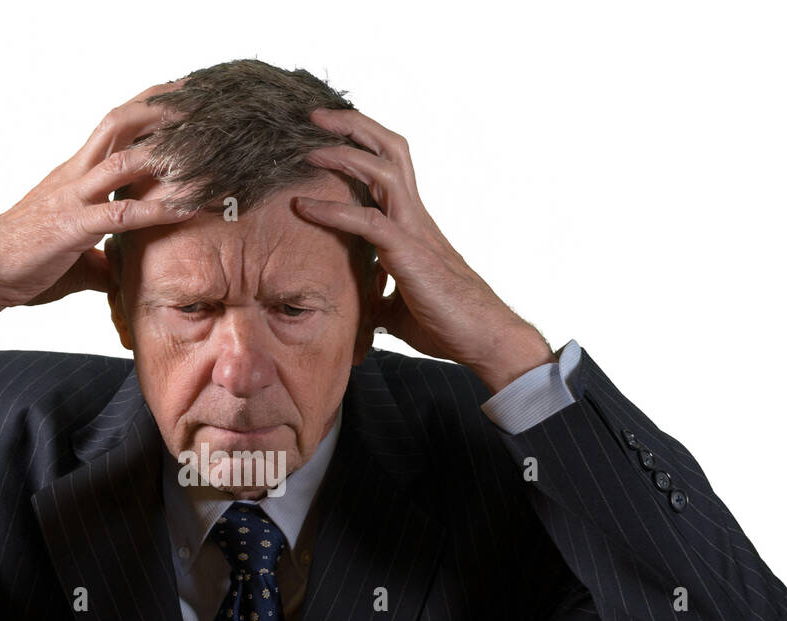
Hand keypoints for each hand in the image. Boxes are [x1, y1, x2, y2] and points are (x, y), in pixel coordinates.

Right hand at [0, 79, 196, 348]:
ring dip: (167, 153)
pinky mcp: (72, 228)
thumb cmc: (23, 264)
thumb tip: (124, 271)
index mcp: (74, 175)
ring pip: (123, 160)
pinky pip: (121, 214)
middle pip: (120, 124)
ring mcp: (72, 199)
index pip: (114, 128)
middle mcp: (74, 176)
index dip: (147, 109)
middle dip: (161, 110)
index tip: (181, 99)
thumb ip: (104, 257)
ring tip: (207, 147)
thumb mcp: (75, 258)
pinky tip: (187, 208)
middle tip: (200, 100)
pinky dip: (157, 209)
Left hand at [293, 107, 553, 393]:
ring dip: (342, 154)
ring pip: (381, 169)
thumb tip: (355, 305)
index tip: (325, 135)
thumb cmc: (446, 322)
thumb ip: (375, 296)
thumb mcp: (397, 307)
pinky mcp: (409, 252)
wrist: (482, 338)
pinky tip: (303, 207)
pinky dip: (332, 210)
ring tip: (308, 149)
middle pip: (389, 149)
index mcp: (412, 222)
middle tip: (314, 115)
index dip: (360, 143)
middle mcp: (414, 215)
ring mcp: (413, 229)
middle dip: (351, 126)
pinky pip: (367, 221)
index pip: (388, 166)